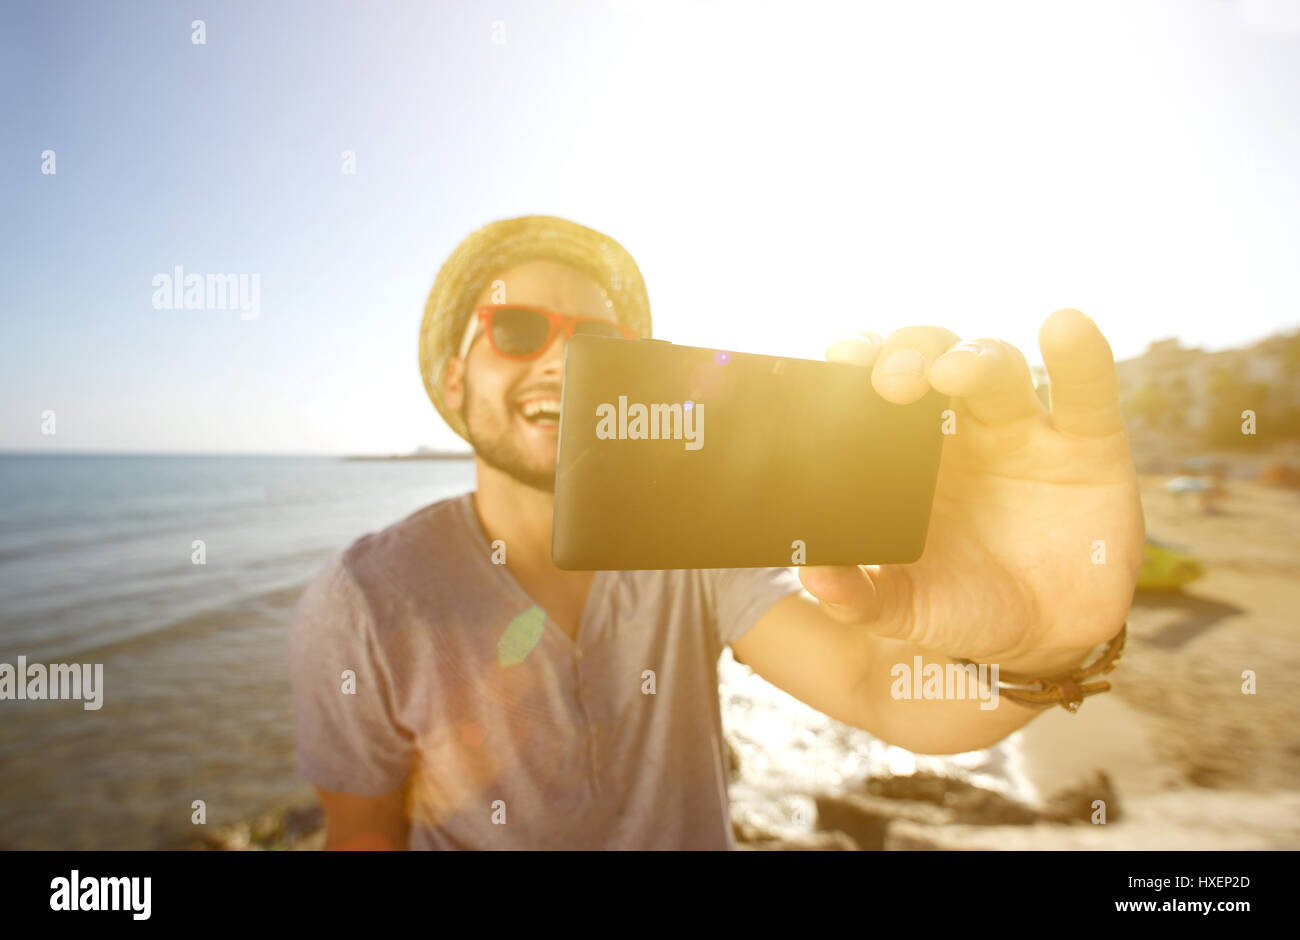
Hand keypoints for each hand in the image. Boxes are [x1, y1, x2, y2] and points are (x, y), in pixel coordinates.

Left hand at [799, 310, 1144, 675]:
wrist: (1047, 640)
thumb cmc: (963, 608)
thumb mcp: (907, 609)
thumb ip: (858, 597)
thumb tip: (813, 577)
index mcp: (906, 454)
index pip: (876, 386)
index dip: (860, 362)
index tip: (841, 360)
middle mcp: (962, 427)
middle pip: (933, 357)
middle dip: (910, 354)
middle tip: (891, 380)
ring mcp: (1025, 430)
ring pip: (998, 366)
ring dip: (973, 359)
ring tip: (950, 373)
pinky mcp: (1089, 446)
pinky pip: (1087, 391)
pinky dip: (1080, 356)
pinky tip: (1064, 327)